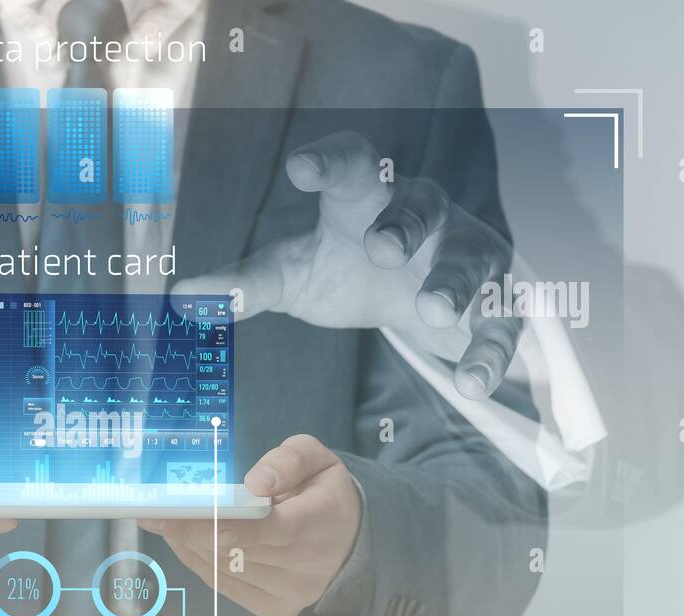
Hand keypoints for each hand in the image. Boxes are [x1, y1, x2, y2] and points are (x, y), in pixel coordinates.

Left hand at [139, 435, 360, 615]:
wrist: (351, 542)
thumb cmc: (325, 493)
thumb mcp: (318, 459)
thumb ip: (288, 461)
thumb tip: (255, 483)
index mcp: (322, 523)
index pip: (275, 529)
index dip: (235, 528)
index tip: (197, 521)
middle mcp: (308, 567)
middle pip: (240, 550)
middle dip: (192, 530)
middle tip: (152, 511)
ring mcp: (290, 594)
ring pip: (226, 568)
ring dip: (188, 545)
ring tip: (157, 520)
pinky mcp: (273, 609)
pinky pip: (224, 584)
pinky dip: (196, 560)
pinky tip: (177, 539)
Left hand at [172, 130, 518, 398]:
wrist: (416, 301)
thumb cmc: (347, 271)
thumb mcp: (294, 276)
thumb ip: (245, 285)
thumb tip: (182, 299)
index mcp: (366, 199)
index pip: (353, 166)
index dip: (332, 163)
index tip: (302, 169)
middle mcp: (423, 215)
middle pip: (420, 205)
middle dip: (404, 223)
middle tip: (382, 248)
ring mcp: (465, 254)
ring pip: (471, 257)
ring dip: (455, 283)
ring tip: (435, 313)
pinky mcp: (496, 302)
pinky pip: (501, 323)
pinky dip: (489, 352)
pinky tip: (474, 384)